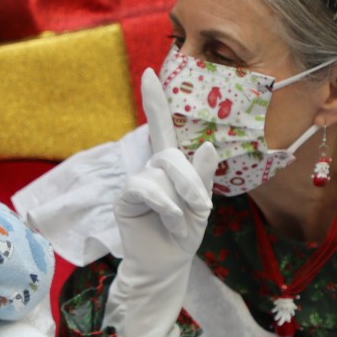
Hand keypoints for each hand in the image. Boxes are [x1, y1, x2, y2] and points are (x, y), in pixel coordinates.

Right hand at [102, 70, 218, 336]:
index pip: (163, 126)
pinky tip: (171, 224)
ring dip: (181, 202)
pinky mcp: (127, 197)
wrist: (164, 265)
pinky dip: (167, 207)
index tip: (150, 71)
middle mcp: (153, 167)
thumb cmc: (184, 234)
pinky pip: (148, 189)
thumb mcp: (202, 207)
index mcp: (172, 165)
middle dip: (191, 181)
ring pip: (163, 175)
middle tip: (201, 209)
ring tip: (182, 225)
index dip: (155, 100)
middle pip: (171, 155)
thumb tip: (209, 145)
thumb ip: (204, 176)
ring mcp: (138, 181)